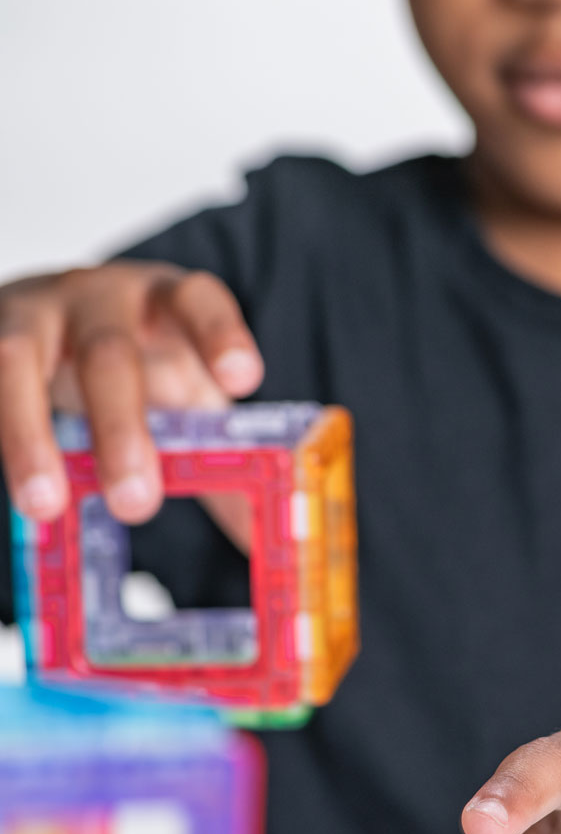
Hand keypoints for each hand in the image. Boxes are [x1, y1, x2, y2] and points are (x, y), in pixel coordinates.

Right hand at [0, 263, 261, 527]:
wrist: (58, 322)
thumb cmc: (139, 362)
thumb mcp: (185, 395)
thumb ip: (221, 457)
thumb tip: (262, 537)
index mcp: (167, 300)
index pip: (199, 301)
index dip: (221, 335)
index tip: (243, 380)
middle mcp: (100, 296)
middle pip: (110, 353)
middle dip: (121, 428)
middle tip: (138, 504)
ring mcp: (33, 313)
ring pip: (18, 359)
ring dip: (29, 435)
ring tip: (46, 505)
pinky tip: (5, 480)